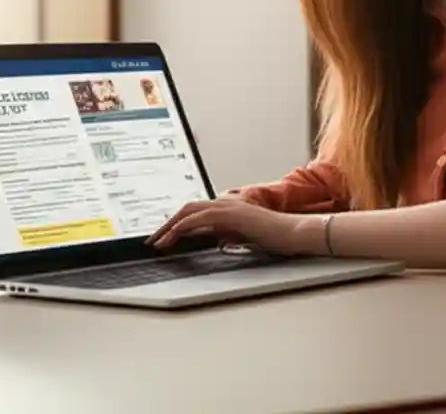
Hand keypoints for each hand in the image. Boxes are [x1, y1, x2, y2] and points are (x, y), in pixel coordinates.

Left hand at [145, 198, 305, 253]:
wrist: (293, 233)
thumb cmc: (274, 237)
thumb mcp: (243, 237)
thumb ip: (226, 234)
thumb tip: (212, 238)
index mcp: (227, 208)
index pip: (195, 213)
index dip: (176, 225)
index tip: (163, 239)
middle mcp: (225, 203)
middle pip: (187, 209)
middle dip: (166, 225)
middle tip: (152, 241)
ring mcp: (228, 206)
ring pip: (189, 211)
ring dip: (170, 227)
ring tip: (157, 242)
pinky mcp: (231, 214)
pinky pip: (200, 217)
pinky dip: (184, 226)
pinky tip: (174, 236)